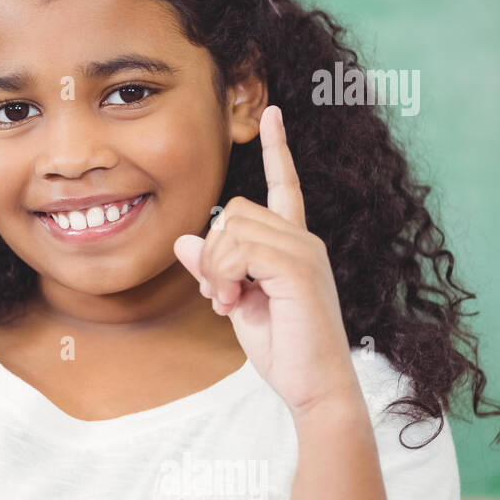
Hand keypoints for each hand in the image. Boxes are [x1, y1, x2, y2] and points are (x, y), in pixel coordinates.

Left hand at [172, 105, 361, 417]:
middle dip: (213, 253)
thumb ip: (212, 269)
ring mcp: (305, 251)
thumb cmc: (282, 347)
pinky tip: (233, 303)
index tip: (273, 114)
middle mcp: (303, 239)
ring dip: (216, 269)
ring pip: (232, 228)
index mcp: (292, 243)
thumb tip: (184, 240)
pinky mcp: (298, 268)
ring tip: (228, 302)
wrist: (314, 386)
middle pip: (234, 211)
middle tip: (219, 295)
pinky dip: (224, 277)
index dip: (277, 150)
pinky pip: (241, 250)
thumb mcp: (234, 302)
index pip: (283, 186)